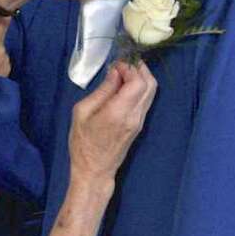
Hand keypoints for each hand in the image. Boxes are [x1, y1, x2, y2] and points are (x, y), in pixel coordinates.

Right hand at [68, 60, 156, 182]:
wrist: (95, 170)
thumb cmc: (82, 143)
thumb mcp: (82, 112)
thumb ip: (102, 91)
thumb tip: (115, 73)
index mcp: (118, 112)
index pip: (138, 82)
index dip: (129, 68)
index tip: (115, 65)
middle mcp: (134, 116)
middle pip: (150, 84)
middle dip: (139, 68)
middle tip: (122, 65)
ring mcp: (140, 121)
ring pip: (152, 91)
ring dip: (142, 77)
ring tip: (124, 73)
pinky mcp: (140, 124)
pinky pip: (147, 100)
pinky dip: (141, 87)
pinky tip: (126, 86)